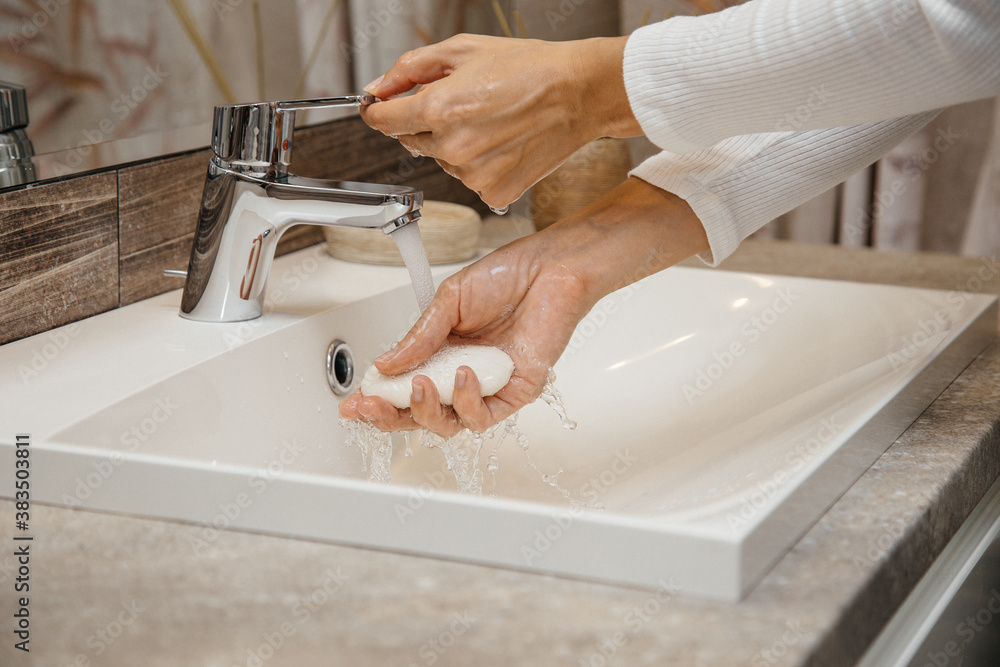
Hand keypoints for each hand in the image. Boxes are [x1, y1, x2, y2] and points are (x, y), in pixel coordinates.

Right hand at [338, 178, 708, 435]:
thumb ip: (419, 337)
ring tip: (419, 386)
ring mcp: (486, 387)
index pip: (402, 387)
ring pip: (448, 424)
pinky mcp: (515, 393)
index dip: (376, 399)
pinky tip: (462, 376)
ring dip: (426, 411)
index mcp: (439, 353)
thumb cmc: (506, 277)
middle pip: (419, 415)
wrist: (550, 269)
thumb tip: (384, 365)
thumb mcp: (449, 302)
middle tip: (372, 405)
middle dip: (390, 416)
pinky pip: (485, 416)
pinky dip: (468, 401)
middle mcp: (460, 375)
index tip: (352, 403)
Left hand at [360, 33, 640, 208]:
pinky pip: (470, 180)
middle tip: (465, 103)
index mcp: (439, 109)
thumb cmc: (529, 68)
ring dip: (456, 145)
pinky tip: (504, 144)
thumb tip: (378, 89)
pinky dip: (481, 165)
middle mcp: (453, 147)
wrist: (578, 93)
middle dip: (427, 122)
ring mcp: (474, 175)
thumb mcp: (462, 50)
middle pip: (411, 141)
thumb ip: (410, 69)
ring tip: (493, 122)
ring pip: (443, 161)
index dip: (379, 110)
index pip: (383, 120)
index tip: (380, 107)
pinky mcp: (495, 193)